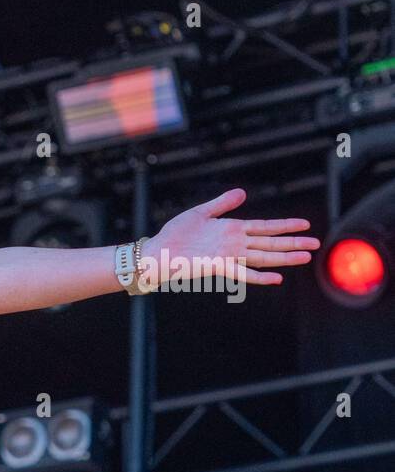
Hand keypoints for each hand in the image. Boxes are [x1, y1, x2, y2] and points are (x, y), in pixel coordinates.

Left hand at [141, 188, 319, 287]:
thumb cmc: (174, 234)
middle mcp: (233, 243)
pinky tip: (277, 278)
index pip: (264, 226)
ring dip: (285, 257)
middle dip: (293, 243)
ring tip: (306, 257)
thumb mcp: (200, 213)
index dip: (284, 225)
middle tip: (316, 244)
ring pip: (263, 256)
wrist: (156, 252)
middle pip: (269, 242)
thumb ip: (222, 203)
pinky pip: (243, 273)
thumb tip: (242, 193)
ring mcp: (227, 255)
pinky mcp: (218, 266)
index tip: (304, 224)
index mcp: (231, 229)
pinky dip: (259, 276)